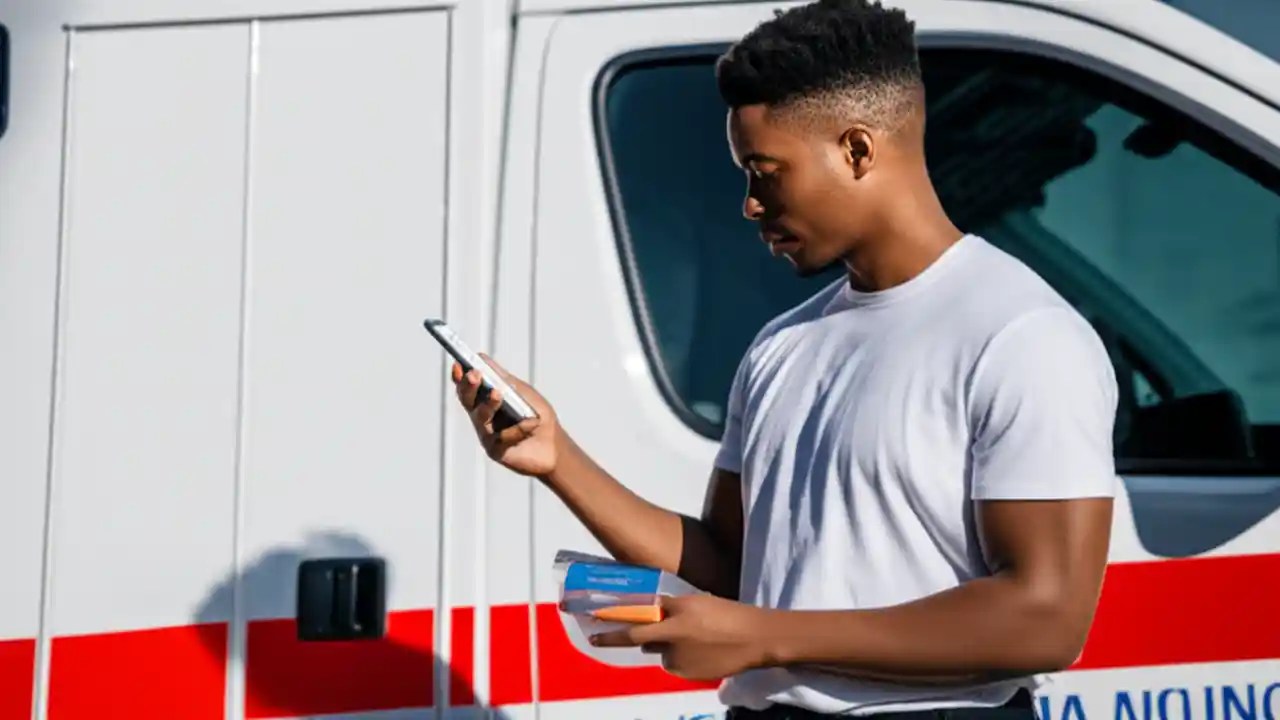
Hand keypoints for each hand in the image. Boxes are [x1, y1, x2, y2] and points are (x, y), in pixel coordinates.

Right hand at [451, 355, 561, 476]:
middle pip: (467, 400)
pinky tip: (532, 425)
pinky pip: (501, 436)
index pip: (468, 387)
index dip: (460, 377)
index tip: (458, 365)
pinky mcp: (495, 450)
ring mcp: (487, 434)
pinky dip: (518, 427)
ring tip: (498, 393)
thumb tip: (481, 358)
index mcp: (486, 400)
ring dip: (489, 404)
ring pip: (481, 417)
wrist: (554, 445)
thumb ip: (503, 378)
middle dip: (469, 387)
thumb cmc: (538, 415)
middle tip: (474, 375)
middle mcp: (482, 416)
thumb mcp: (523, 392)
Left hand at [590, 594, 772, 680]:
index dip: (610, 634)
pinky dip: (684, 654)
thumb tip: (645, 610)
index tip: (592, 636)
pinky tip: (704, 646)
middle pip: (649, 642)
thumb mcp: (693, 602)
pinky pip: (678, 662)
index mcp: (671, 628)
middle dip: (650, 634)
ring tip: (699, 632)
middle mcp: (671, 650)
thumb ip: (666, 608)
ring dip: (670, 643)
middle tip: (666, 625)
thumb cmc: (725, 614)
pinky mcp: (691, 676)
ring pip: (665, 652)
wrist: (754, 639)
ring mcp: (681, 666)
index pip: (632, 632)